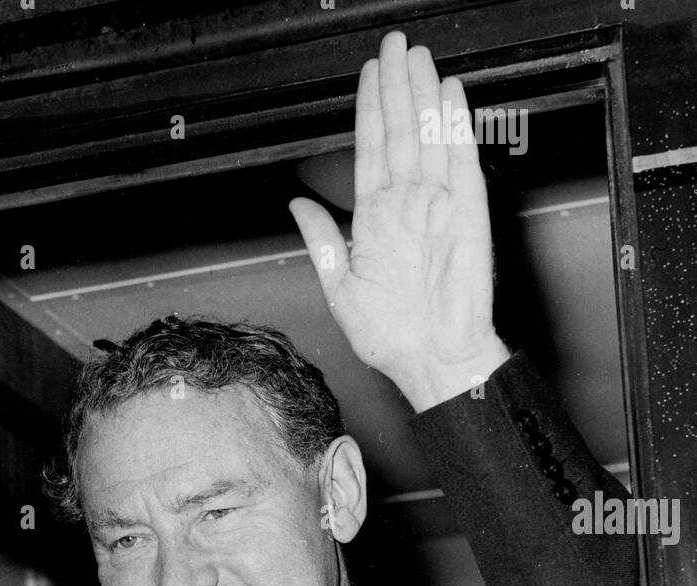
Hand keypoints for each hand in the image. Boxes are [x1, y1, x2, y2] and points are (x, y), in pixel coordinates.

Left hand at [290, 31, 508, 410]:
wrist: (430, 360)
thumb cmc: (391, 336)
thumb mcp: (339, 288)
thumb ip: (321, 241)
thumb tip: (299, 205)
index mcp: (376, 219)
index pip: (370, 149)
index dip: (369, 110)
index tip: (368, 75)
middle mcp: (407, 205)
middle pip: (399, 131)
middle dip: (395, 86)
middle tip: (393, 45)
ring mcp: (437, 204)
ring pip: (427, 136)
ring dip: (421, 94)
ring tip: (416, 56)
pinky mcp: (466, 212)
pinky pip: (460, 160)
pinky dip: (455, 126)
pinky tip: (449, 95)